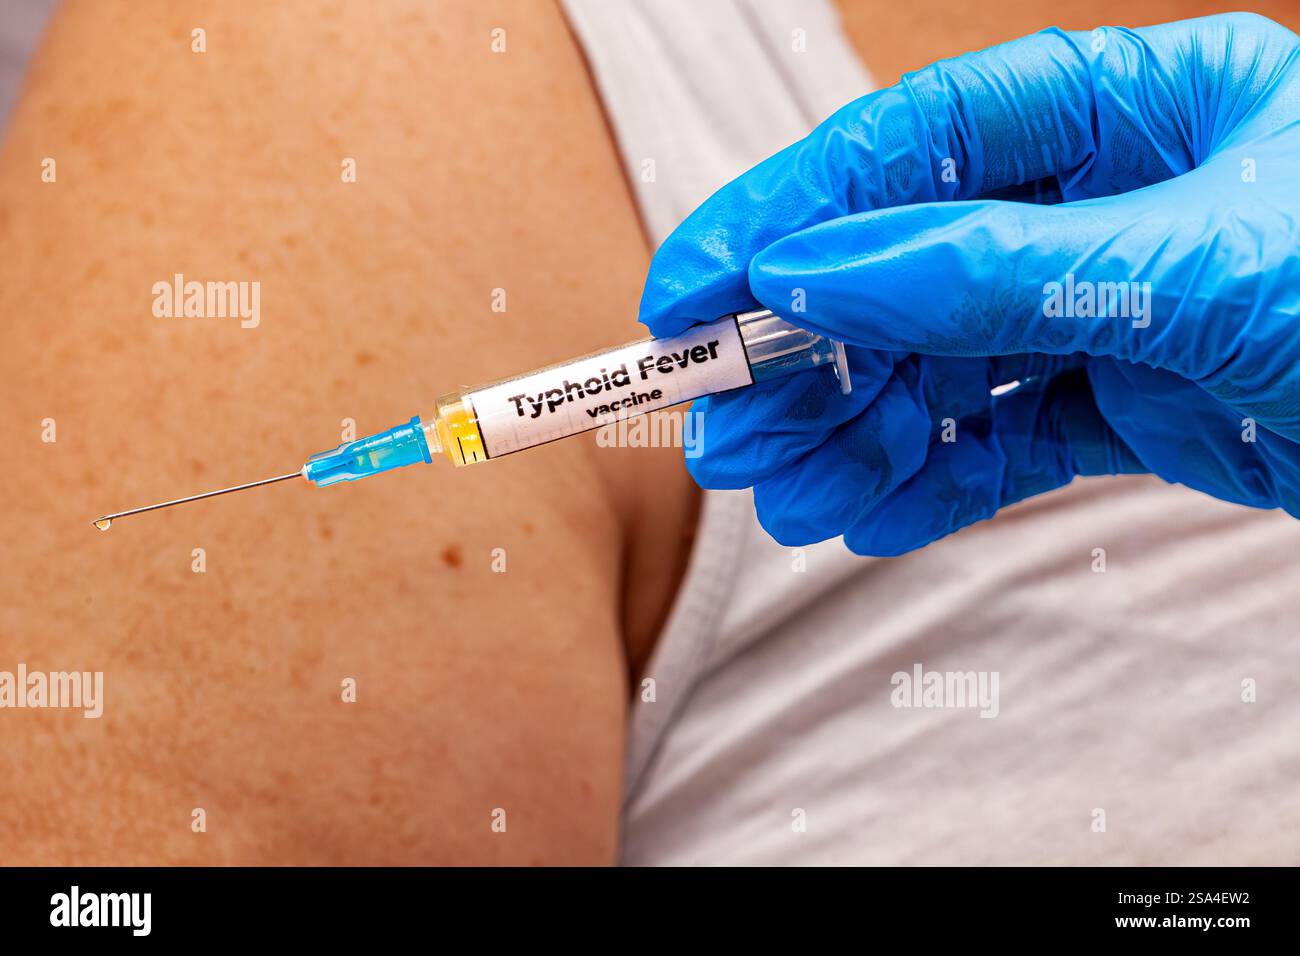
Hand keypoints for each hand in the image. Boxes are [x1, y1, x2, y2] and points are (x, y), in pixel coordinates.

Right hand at [638, 13, 1299, 554]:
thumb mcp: (1190, 268)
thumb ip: (988, 268)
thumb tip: (817, 272)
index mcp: (1125, 109)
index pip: (909, 147)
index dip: (783, 216)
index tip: (691, 287)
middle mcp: (1098, 201)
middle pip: (900, 266)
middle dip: (804, 352)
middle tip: (723, 424)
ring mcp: (1100, 305)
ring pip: (933, 364)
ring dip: (850, 429)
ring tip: (784, 489)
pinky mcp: (1116, 400)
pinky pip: (993, 437)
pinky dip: (925, 480)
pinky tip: (863, 511)